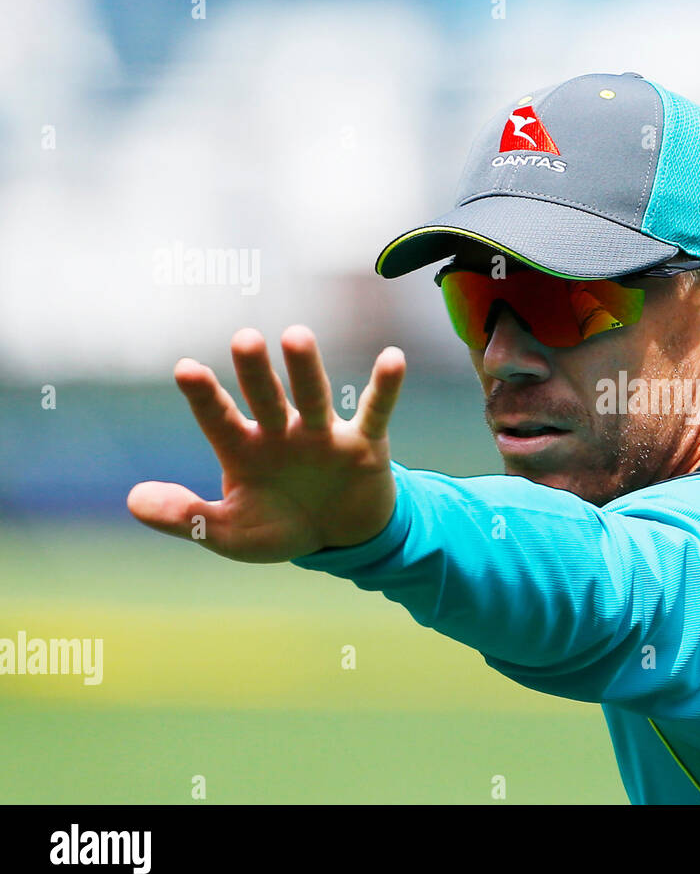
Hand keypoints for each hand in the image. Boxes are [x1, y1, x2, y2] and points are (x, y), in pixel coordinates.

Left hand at [127, 326, 405, 562]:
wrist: (340, 537)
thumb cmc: (280, 526)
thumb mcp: (228, 533)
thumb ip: (186, 517)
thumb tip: (133, 500)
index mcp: (245, 450)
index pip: (219, 419)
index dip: (204, 396)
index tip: (186, 369)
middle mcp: (282, 433)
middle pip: (266, 398)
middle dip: (255, 372)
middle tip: (243, 340)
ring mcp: (323, 435)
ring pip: (313, 397)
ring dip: (305, 369)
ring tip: (296, 336)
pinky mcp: (364, 444)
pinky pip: (376, 412)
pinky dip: (385, 387)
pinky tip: (393, 357)